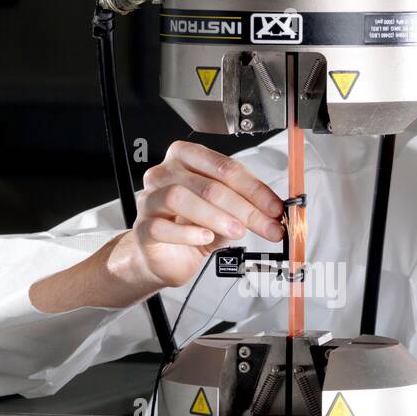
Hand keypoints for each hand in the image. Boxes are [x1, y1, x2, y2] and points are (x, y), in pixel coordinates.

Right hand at [117, 140, 285, 289]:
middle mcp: (165, 173)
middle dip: (243, 207)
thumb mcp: (225, 213)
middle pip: (207, 183)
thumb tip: (274, 213)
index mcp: (187, 158)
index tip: (275, 208)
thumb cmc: (193, 227)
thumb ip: (245, 208)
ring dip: (215, 216)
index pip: (224, 167)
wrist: (166, 257)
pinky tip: (205, 238)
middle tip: (265, 225)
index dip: (254, 188)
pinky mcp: (142, 228)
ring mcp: (150, 199)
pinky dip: (188, 233)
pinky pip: (162, 227)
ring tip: (237, 231)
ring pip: (180, 197)